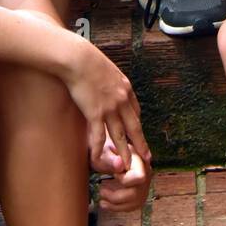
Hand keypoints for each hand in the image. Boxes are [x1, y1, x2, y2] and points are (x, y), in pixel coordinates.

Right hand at [61, 37, 151, 175]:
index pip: (135, 111)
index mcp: (126, 88)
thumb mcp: (107, 69)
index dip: (136, 124)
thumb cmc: (88, 60)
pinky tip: (98, 158)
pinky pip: (99, 136)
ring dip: (125, 153)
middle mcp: (122, 100)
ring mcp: (110, 108)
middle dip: (141, 144)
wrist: (78, 59)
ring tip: (128, 166)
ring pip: (120, 136)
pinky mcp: (96, 113)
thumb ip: (110, 80)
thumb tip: (107, 83)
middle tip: (147, 157)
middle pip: (134, 127)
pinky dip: (99, 149)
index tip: (137, 133)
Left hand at [96, 131, 151, 212]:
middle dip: (116, 196)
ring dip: (116, 205)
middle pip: (136, 193)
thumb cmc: (107, 148)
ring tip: (101, 201)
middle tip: (101, 191)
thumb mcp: (105, 149)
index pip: (140, 177)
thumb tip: (119, 165)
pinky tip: (105, 204)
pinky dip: (118, 207)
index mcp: (140, 160)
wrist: (112, 149)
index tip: (114, 174)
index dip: (125, 180)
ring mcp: (144, 184)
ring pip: (134, 202)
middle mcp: (146, 173)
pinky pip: (132, 205)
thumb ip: (111, 157)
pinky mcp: (140, 192)